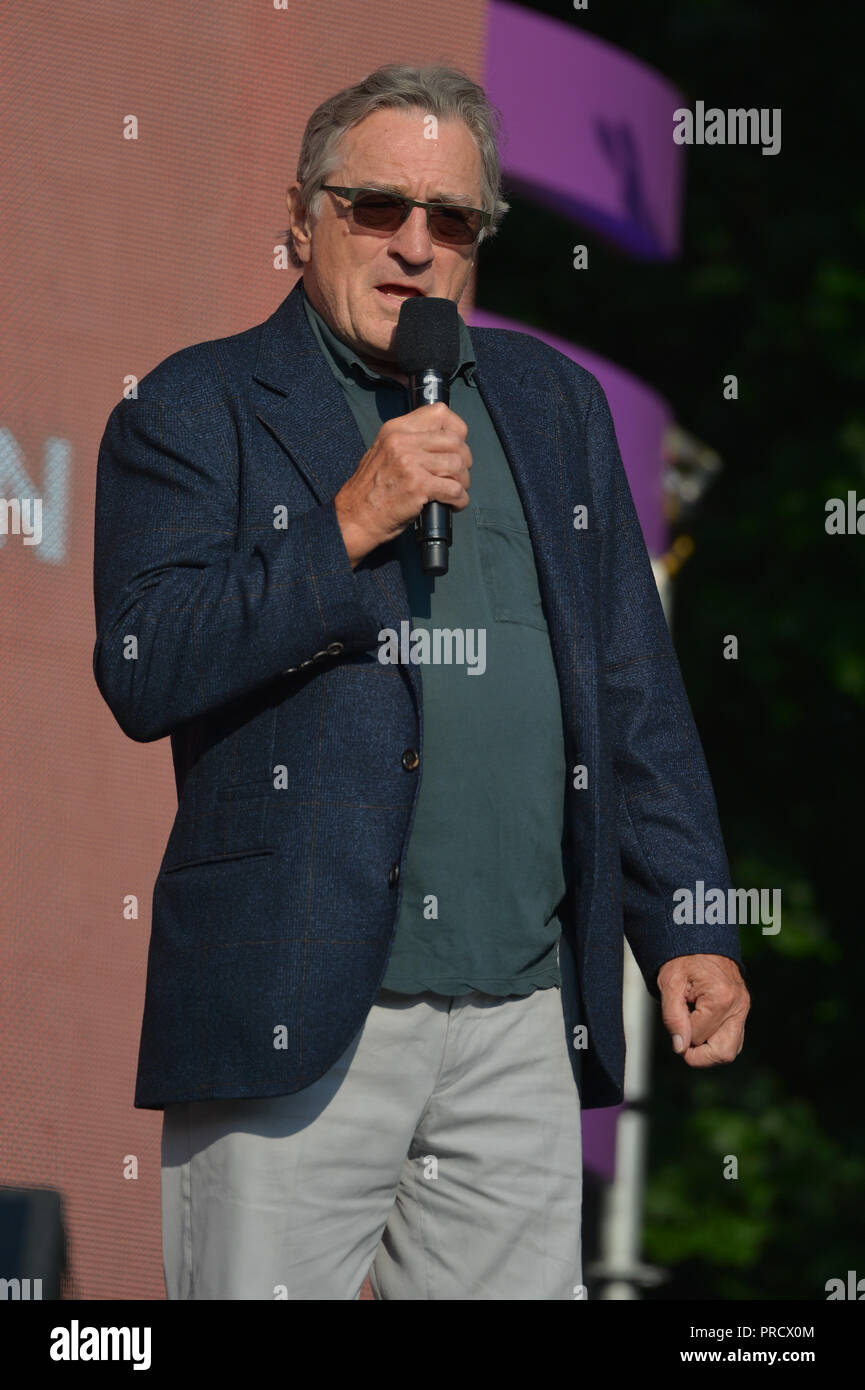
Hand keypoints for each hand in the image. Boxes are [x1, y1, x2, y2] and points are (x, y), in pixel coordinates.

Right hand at [334, 401, 471, 566]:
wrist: (355, 517)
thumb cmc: (370, 490)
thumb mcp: (384, 451)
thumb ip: (410, 442)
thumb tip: (443, 441)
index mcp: (396, 429)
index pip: (440, 413)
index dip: (456, 430)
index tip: (456, 446)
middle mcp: (402, 441)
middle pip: (454, 440)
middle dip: (464, 460)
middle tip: (459, 476)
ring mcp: (410, 463)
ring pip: (457, 465)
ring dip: (463, 482)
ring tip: (455, 492)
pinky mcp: (418, 486)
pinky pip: (454, 489)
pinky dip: (460, 500)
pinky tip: (454, 505)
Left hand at [657, 954, 749, 1067]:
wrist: (700, 936)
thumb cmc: (682, 958)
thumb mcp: (669, 984)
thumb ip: (673, 1017)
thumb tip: (681, 1048)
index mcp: (721, 998)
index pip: (698, 1038)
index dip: (680, 1036)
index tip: (674, 1020)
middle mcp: (738, 1006)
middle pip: (724, 1053)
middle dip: (700, 1055)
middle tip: (683, 1039)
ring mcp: (743, 1008)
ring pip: (730, 1049)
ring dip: (708, 1048)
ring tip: (692, 1027)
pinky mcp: (742, 1009)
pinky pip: (733, 1038)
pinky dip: (716, 1039)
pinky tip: (702, 1024)